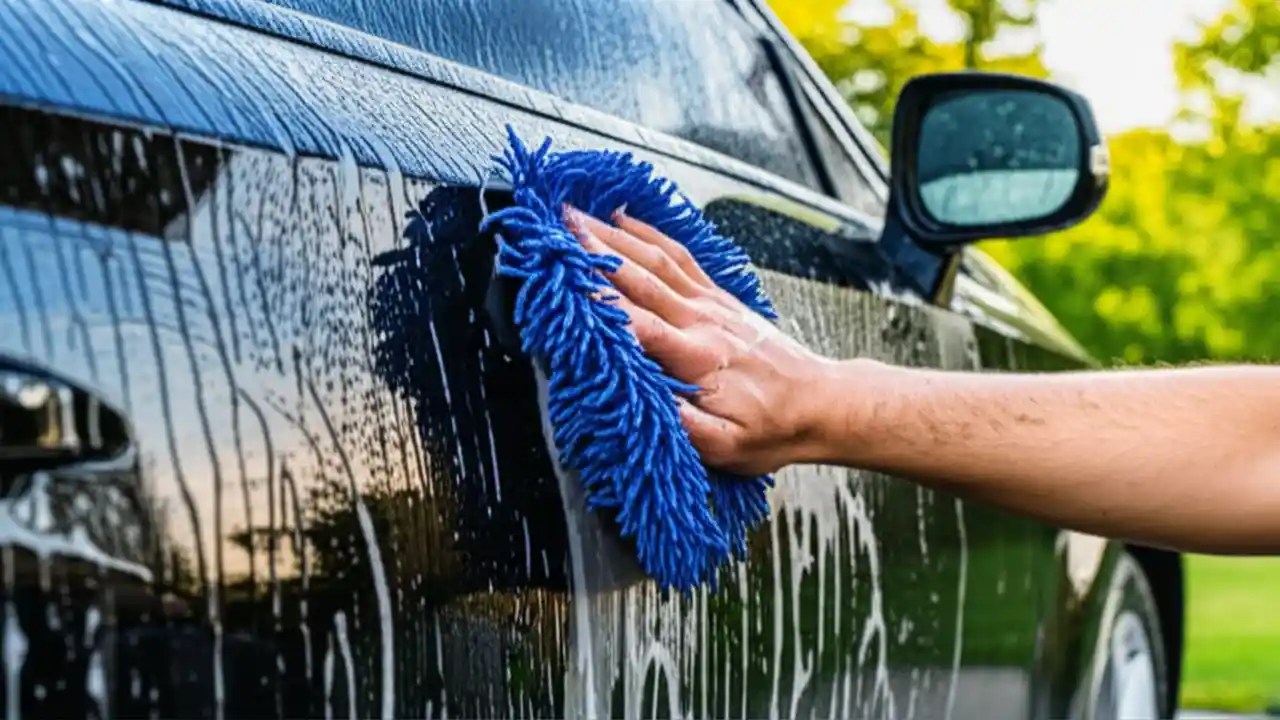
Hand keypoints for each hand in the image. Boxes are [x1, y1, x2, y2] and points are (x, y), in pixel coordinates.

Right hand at [563, 206, 835, 474]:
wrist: (820, 403)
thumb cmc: (772, 428)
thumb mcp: (726, 447)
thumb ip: (683, 425)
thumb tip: (641, 400)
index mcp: (696, 358)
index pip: (637, 322)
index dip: (600, 298)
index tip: (566, 278)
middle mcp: (702, 321)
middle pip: (640, 277)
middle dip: (596, 250)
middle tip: (559, 226)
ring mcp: (712, 304)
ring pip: (656, 259)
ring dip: (614, 234)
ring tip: (578, 214)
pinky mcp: (720, 298)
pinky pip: (681, 257)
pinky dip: (651, 234)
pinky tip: (627, 219)